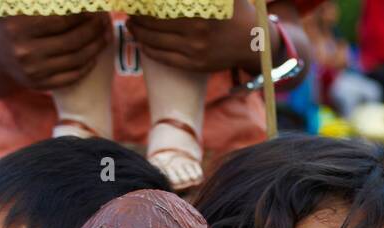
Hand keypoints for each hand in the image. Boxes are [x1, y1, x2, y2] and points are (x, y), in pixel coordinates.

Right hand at [0, 14, 110, 91]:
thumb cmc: (9, 23)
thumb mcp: (13, 7)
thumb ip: (40, 3)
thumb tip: (73, 0)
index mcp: (16, 26)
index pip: (60, 20)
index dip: (81, 14)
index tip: (92, 8)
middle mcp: (23, 51)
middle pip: (71, 40)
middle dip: (92, 29)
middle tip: (103, 20)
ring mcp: (32, 71)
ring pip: (75, 59)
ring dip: (95, 47)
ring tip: (104, 35)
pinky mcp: (39, 84)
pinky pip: (71, 76)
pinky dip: (87, 65)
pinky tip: (94, 54)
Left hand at [127, 1, 272, 74]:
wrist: (253, 41)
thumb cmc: (235, 10)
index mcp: (199, 11)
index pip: (160, 6)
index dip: (143, 3)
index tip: (136, 1)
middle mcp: (195, 31)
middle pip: (153, 23)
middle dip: (136, 17)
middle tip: (129, 11)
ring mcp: (194, 50)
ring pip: (156, 41)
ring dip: (138, 33)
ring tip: (131, 26)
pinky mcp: (195, 65)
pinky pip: (165, 58)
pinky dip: (149, 50)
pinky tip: (143, 43)